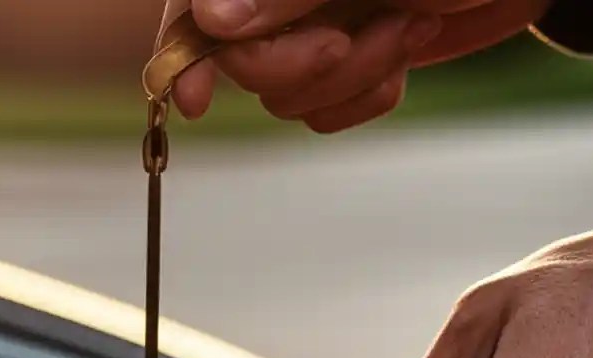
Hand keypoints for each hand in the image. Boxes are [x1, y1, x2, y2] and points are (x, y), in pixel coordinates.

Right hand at [171, 0, 554, 132]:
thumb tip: (211, 20)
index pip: (197, 4)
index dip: (184, 50)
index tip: (194, 97)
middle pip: (236, 60)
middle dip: (295, 66)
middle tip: (347, 42)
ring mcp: (318, 24)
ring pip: (284, 95)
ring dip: (348, 78)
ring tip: (409, 28)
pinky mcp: (356, 57)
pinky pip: (326, 111)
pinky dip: (363, 100)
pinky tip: (403, 63)